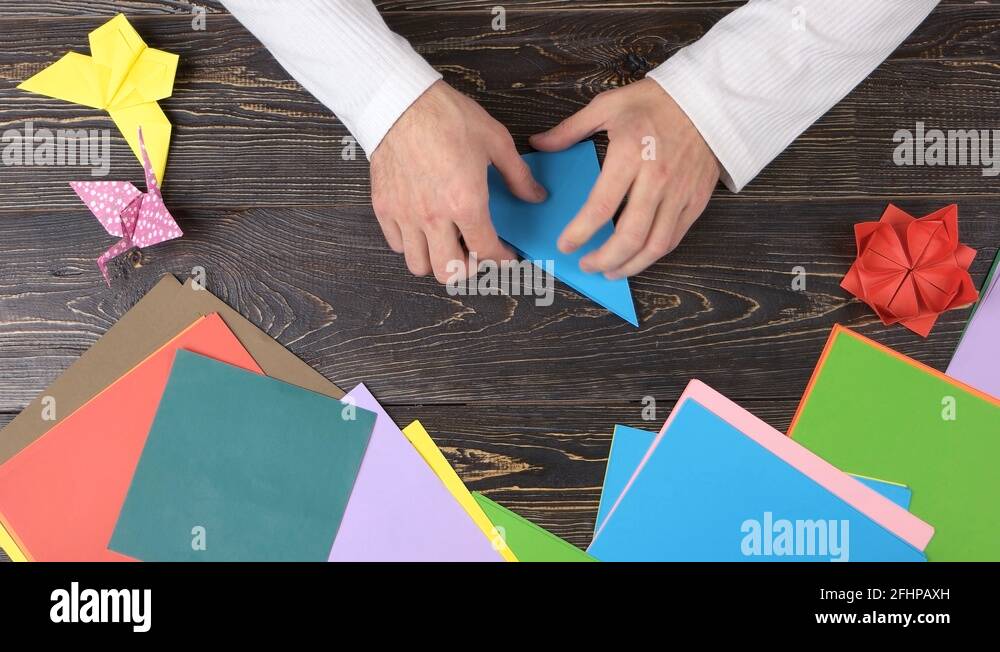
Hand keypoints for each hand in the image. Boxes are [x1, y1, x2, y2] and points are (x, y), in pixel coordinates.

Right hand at [370, 81, 545, 282]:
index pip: (485, 251)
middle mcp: (434, 217)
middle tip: (474, 253)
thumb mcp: (496, 142)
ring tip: (445, 244)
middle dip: (466, 268)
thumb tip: (535, 195)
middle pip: (448, 272)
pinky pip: (396, 244)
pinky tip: (422, 228)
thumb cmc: (447, 117)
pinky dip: (410, 244)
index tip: (504, 255)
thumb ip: (518, 176)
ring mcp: (405, 215)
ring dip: (435, 261)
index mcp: (465, 203)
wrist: (401, 101)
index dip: (500, 259)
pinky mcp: (384, 207)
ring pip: (418, 265)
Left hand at [530, 79, 720, 278]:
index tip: (565, 245)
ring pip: (654, 245)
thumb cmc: (657, 101)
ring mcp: (679, 193)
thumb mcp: (608, 105)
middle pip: (629, 236)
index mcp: (630, 155)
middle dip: (603, 259)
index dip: (580, 233)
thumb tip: (539, 144)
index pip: (601, 207)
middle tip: (586, 265)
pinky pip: (674, 237)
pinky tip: (637, 258)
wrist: (710, 100)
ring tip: (610, 271)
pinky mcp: (696, 200)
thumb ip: (570, 130)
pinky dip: (653, 254)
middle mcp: (656, 179)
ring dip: (629, 265)